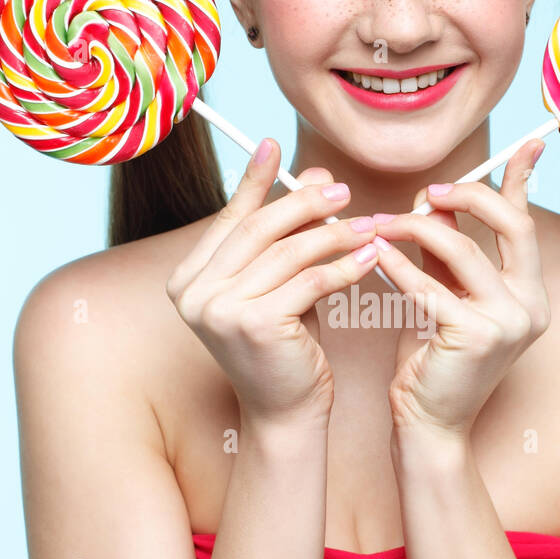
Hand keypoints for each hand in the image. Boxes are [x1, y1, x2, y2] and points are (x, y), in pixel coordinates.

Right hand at [165, 139, 379, 427]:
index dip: (253, 182)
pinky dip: (345, 267)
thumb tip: (314, 173)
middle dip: (304, 204)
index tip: (273, 145)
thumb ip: (290, 232)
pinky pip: (310, 281)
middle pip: (258, 228)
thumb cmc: (286, 346)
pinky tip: (371, 258)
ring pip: (289, 252)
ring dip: (335, 235)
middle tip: (343, 191)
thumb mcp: (283, 282)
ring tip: (369, 225)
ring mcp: (218, 309)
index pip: (228, 219)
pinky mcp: (254, 324)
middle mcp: (193, 292)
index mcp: (188, 278)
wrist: (286, 413)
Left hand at [373, 139, 549, 436]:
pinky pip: (431, 285)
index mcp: (530, 292)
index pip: (527, 222)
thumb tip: (430, 199)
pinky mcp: (477, 336)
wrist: (427, 425)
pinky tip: (376, 254)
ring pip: (464, 249)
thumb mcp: (441, 295)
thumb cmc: (431, 361)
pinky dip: (400, 266)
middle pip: (512, 225)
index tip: (529, 142)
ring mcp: (511, 322)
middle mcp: (532, 304)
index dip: (523, 181)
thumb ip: (443, 250)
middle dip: (467, 197)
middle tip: (426, 191)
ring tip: (379, 225)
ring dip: (415, 229)